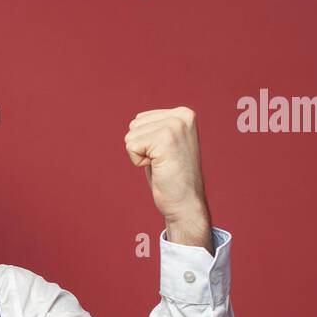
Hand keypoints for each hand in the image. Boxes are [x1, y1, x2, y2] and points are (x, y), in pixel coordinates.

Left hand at [124, 106, 210, 228]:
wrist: (185, 202)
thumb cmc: (171, 177)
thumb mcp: (165, 144)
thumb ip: (155, 128)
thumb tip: (136, 121)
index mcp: (183, 113)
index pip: (140, 120)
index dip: (145, 142)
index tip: (165, 155)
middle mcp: (182, 115)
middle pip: (134, 125)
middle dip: (141, 147)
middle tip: (163, 162)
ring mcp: (175, 126)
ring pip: (131, 135)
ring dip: (141, 155)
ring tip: (161, 165)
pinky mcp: (165, 139)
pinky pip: (131, 146)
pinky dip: (138, 161)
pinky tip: (158, 168)